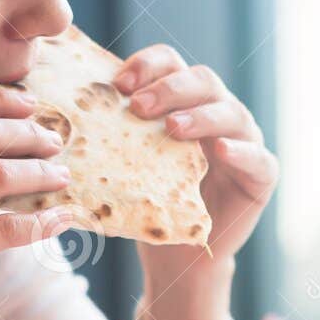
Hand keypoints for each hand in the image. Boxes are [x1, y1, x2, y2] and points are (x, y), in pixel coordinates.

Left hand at [112, 45, 277, 277]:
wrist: (176, 255)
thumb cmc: (148, 204)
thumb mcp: (124, 166)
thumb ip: (108, 137)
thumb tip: (58, 117)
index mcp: (183, 101)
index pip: (170, 63)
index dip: (147, 66)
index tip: (118, 84)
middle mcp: (217, 112)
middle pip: (202, 80)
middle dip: (169, 89)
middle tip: (139, 107)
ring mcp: (244, 141)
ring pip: (231, 113)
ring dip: (201, 116)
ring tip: (173, 128)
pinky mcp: (262, 175)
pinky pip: (258, 157)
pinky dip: (241, 150)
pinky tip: (222, 151)